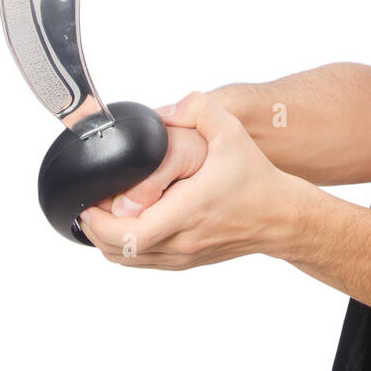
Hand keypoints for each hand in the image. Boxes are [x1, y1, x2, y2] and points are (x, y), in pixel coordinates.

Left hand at [77, 91, 304, 269]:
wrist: (282, 217)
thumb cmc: (256, 178)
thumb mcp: (231, 132)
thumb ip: (198, 108)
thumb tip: (164, 112)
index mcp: (188, 211)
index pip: (126, 235)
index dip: (96, 222)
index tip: (88, 200)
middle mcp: (182, 241)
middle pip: (118, 251)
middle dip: (94, 229)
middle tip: (90, 203)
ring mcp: (184, 256)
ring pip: (128, 261)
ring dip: (109, 240)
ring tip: (104, 212)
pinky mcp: (187, 262)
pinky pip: (143, 262)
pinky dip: (127, 246)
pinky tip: (128, 223)